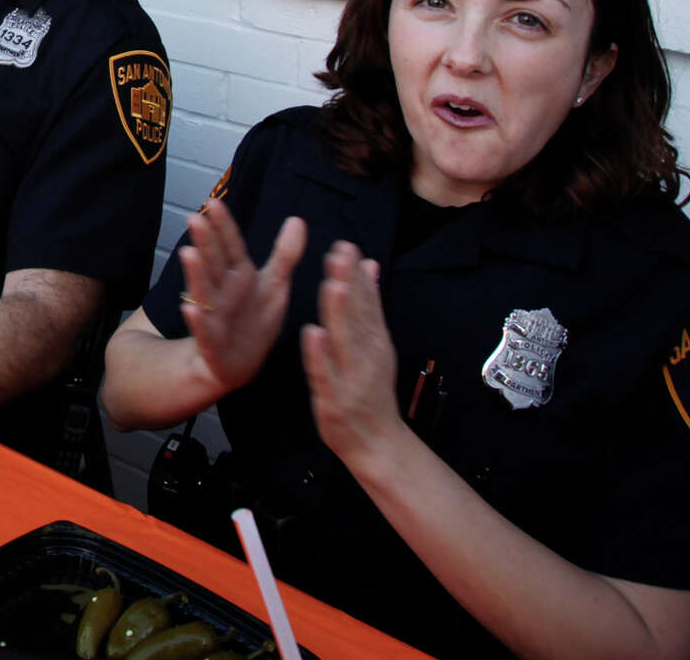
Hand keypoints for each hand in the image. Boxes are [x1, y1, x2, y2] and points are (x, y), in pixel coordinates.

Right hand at [177, 200, 305, 392]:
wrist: (238, 363)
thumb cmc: (254, 319)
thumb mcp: (273, 285)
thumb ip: (285, 254)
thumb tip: (297, 219)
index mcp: (238, 275)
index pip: (230, 245)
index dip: (223, 226)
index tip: (214, 202)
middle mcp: (222, 291)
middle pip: (214, 263)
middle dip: (206, 242)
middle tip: (196, 219)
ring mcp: (213, 315)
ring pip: (203, 291)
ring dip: (196, 274)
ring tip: (188, 253)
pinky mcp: (212, 343)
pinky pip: (204, 332)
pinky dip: (197, 322)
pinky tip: (189, 311)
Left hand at [300, 241, 408, 473]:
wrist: (377, 443)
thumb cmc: (371, 390)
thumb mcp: (375, 345)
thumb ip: (369, 306)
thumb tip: (368, 265)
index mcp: (374, 341)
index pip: (366, 303)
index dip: (355, 275)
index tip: (346, 246)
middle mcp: (366, 355)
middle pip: (356, 316)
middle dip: (348, 284)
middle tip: (339, 253)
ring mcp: (351, 376)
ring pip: (344, 341)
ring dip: (339, 313)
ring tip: (332, 284)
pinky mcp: (334, 398)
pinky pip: (325, 373)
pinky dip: (319, 354)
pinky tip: (312, 333)